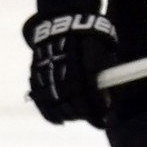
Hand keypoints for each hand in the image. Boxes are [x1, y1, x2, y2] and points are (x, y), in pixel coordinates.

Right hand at [24, 12, 115, 127]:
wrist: (62, 24)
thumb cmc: (89, 40)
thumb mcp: (103, 54)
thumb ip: (105, 76)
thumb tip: (109, 99)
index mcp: (83, 68)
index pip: (90, 98)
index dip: (96, 113)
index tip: (103, 122)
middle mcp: (63, 74)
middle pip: (72, 105)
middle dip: (82, 115)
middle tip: (91, 119)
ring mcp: (48, 76)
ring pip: (55, 106)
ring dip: (67, 116)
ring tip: (75, 119)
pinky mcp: (36, 78)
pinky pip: (41, 101)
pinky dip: (49, 114)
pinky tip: (58, 120)